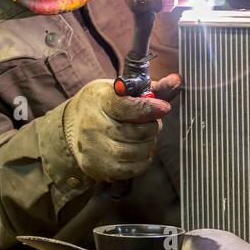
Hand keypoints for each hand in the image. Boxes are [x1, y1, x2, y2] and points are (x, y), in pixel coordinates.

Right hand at [63, 75, 180, 182]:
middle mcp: (93, 125)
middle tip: (152, 122)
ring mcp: (94, 148)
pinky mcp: (97, 167)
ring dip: (148, 144)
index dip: (149, 108)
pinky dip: (142, 159)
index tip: (164, 107)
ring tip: (145, 136)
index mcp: (100, 99)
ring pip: (135, 152)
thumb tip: (177, 80)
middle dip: (152, 127)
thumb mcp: (123, 90)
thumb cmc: (103, 104)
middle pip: (135, 132)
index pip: (126, 107)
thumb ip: (153, 88)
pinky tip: (139, 150)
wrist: (71, 126)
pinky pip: (131, 169)